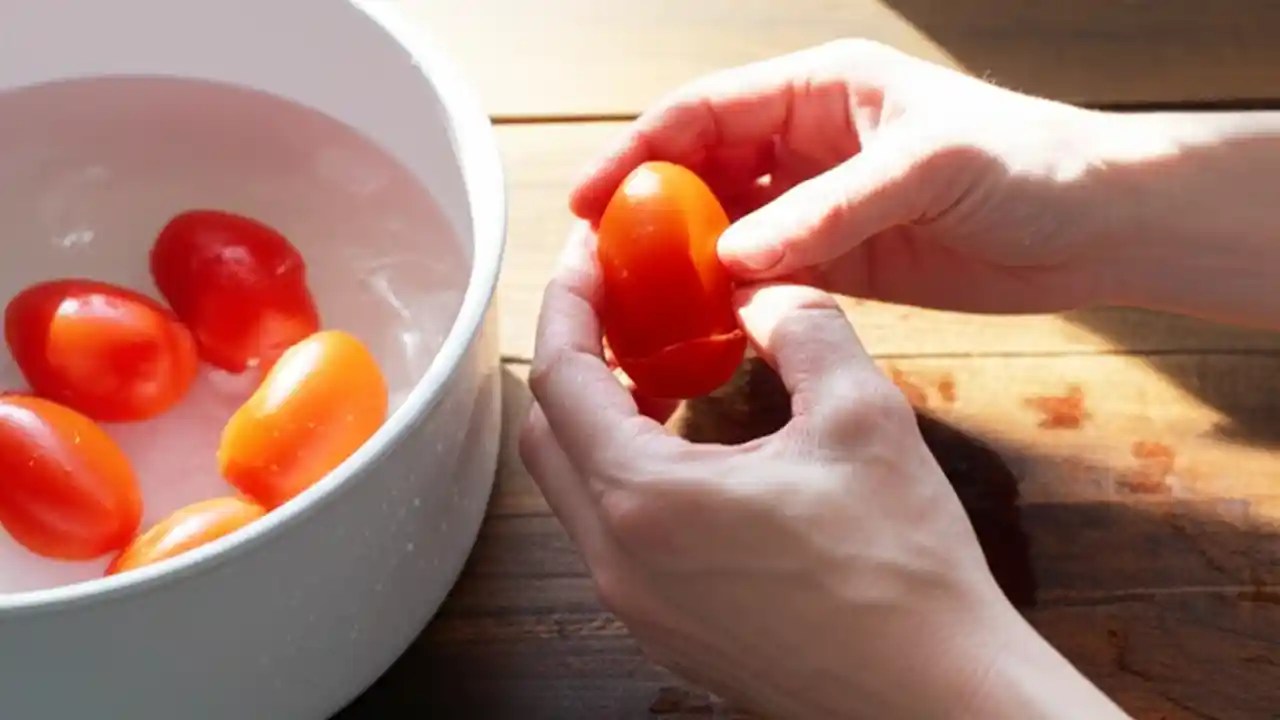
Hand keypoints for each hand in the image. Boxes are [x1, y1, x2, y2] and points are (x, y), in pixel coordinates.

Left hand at [520, 227, 1128, 718]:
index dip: (570, 301)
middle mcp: (620, 560)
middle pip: (548, 434)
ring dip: (598, 417)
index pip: (561, 377)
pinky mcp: (667, 628)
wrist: (935, 698)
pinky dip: (625, 472)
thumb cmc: (904, 571)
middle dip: (573, 356)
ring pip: (576, 486)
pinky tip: (688, 446)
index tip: (589, 255)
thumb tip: (766, 289)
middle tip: (619, 304)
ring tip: (656, 366)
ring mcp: (638, 604)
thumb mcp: (863, 416)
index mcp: (646, 500)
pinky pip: (613, 532)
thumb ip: (802, 327)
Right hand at [569, 39, 1123, 313]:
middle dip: (648, 210)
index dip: (639, 150)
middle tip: (601, 262)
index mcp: (820, 90)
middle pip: (701, 170)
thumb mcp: (926, 169)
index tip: (590, 198)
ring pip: (726, 226)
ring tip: (639, 302)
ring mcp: (820, 204)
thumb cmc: (1027, 163)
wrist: (1096, 224)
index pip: (705, 111)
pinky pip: (765, 274)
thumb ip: (827, 210)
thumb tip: (732, 255)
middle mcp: (808, 142)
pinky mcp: (840, 260)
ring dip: (685, 259)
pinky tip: (702, 323)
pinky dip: (731, 296)